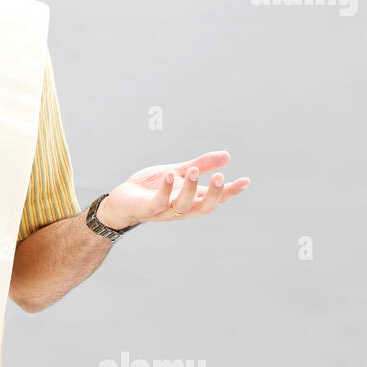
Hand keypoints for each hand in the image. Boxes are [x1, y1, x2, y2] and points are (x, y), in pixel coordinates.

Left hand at [98, 149, 249, 227]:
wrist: (121, 200)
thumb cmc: (151, 187)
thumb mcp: (178, 173)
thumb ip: (200, 166)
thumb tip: (227, 156)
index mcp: (191, 199)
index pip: (215, 198)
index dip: (230, 191)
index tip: (245, 180)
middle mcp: (181, 208)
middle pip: (204, 207)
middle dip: (213, 194)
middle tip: (219, 178)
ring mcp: (164, 210)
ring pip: (183, 205)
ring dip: (189, 188)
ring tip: (191, 170)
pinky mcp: (147, 209)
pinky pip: (159, 202)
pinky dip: (165, 190)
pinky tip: (170, 175)